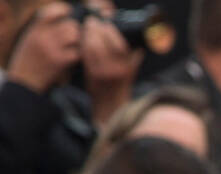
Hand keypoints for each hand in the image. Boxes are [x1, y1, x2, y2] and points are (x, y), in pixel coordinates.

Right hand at [6, 1, 81, 94]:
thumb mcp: (29, 41)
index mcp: (34, 30)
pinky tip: (73, 62)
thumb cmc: (27, 65)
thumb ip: (42, 31)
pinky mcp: (59, 61)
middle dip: (75, 32)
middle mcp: (42, 36)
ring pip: (75, 36)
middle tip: (75, 40)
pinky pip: (77, 53)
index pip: (52, 11)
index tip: (69, 13)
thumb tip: (63, 22)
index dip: (63, 10)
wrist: (23, 86)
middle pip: (69, 25)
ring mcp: (51, 48)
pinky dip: (78, 57)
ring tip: (75, 50)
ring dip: (78, 43)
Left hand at [81, 5, 142, 124]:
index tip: (106, 23)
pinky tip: (84, 40)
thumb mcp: (132, 70)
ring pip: (92, 47)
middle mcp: (116, 70)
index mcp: (127, 66)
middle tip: (92, 22)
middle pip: (103, 42)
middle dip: (96, 29)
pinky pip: (86, 55)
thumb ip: (135, 56)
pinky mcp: (91, 74)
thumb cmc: (121, 85)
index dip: (110, 30)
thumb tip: (137, 42)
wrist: (111, 105)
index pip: (119, 44)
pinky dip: (83, 45)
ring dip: (88, 35)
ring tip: (87, 29)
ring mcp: (102, 72)